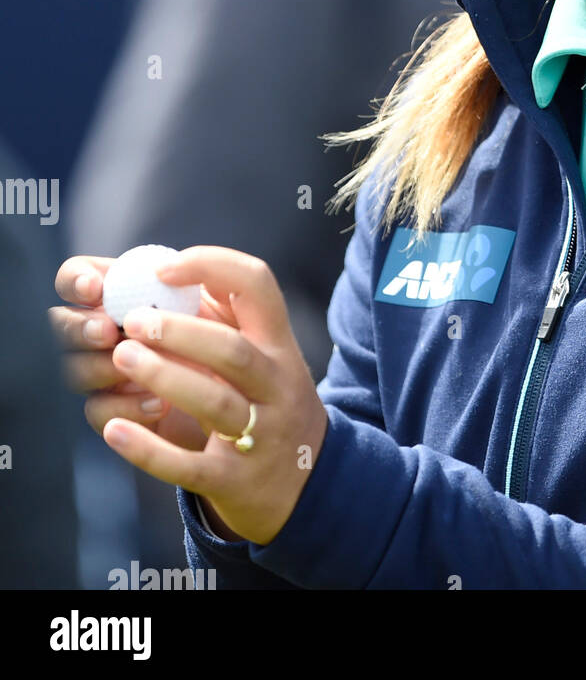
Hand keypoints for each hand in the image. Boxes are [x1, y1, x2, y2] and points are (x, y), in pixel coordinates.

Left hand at [54, 247, 328, 544]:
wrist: (307, 480)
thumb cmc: (267, 401)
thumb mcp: (265, 355)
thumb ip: (226, 318)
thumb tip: (160, 276)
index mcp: (278, 344)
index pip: (259, 287)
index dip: (213, 268)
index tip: (163, 269)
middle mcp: (275, 384)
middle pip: (232, 350)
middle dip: (180, 331)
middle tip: (131, 321)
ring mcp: (259, 433)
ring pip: (214, 402)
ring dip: (165, 377)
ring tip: (120, 358)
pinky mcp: (234, 479)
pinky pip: (189, 466)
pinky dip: (149, 449)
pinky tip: (114, 430)